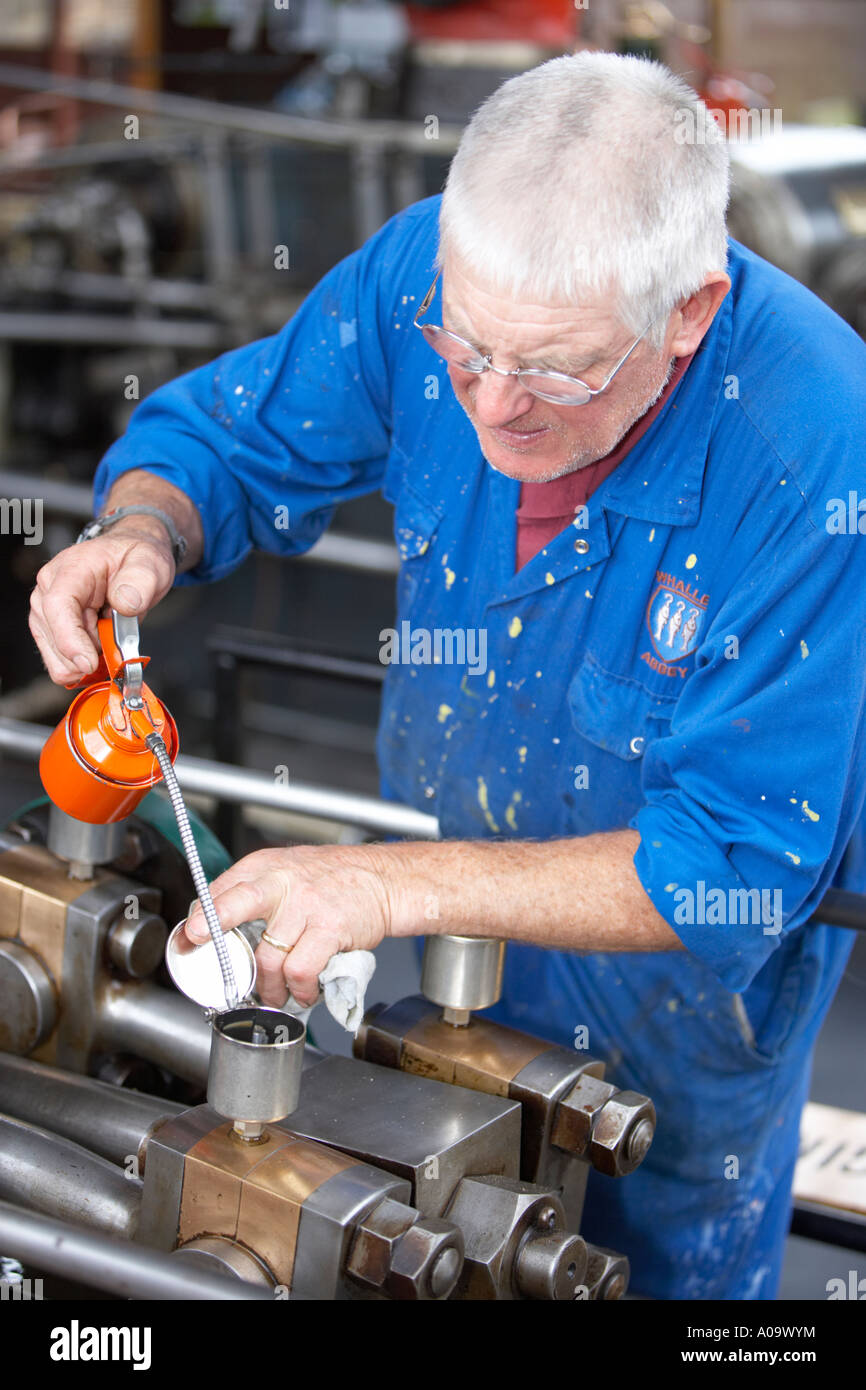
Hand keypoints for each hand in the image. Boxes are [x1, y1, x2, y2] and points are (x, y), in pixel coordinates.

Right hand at [29, 529, 175, 684]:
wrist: (131, 558)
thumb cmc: (135, 558)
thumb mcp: (149, 562)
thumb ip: (140, 581)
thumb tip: (125, 603)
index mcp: (71, 569)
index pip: (57, 606)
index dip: (69, 640)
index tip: (89, 663)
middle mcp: (50, 589)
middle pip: (54, 638)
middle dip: (88, 654)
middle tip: (119, 643)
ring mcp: (48, 612)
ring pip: (57, 657)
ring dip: (89, 659)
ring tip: (112, 637)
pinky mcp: (53, 629)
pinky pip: (63, 662)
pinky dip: (85, 666)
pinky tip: (103, 650)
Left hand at [183, 845, 392, 1006]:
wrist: (384, 879)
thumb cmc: (332, 880)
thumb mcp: (285, 871)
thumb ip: (250, 893)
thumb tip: (208, 926)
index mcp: (264, 867)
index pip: (220, 890)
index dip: (200, 918)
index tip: (189, 939)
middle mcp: (282, 881)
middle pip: (236, 902)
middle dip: (212, 925)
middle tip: (199, 944)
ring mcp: (307, 905)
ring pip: (269, 958)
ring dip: (268, 988)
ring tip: (274, 994)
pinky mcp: (330, 928)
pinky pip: (301, 971)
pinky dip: (299, 990)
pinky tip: (303, 991)